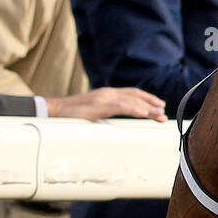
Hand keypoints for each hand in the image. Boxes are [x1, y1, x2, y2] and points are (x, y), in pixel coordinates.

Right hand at [46, 88, 166, 120]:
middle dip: (151, 103)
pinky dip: (134, 109)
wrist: (53, 110)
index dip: (147, 98)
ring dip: (147, 108)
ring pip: (131, 101)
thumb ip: (106, 114)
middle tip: (163, 112)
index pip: (132, 93)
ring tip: (158, 115)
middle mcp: (108, 93)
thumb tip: (115, 124)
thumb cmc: (72, 114)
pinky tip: (144, 114)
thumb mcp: (93, 113)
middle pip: (135, 96)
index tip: (159, 105)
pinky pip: (121, 106)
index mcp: (107, 93)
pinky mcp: (99, 106)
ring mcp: (104, 98)